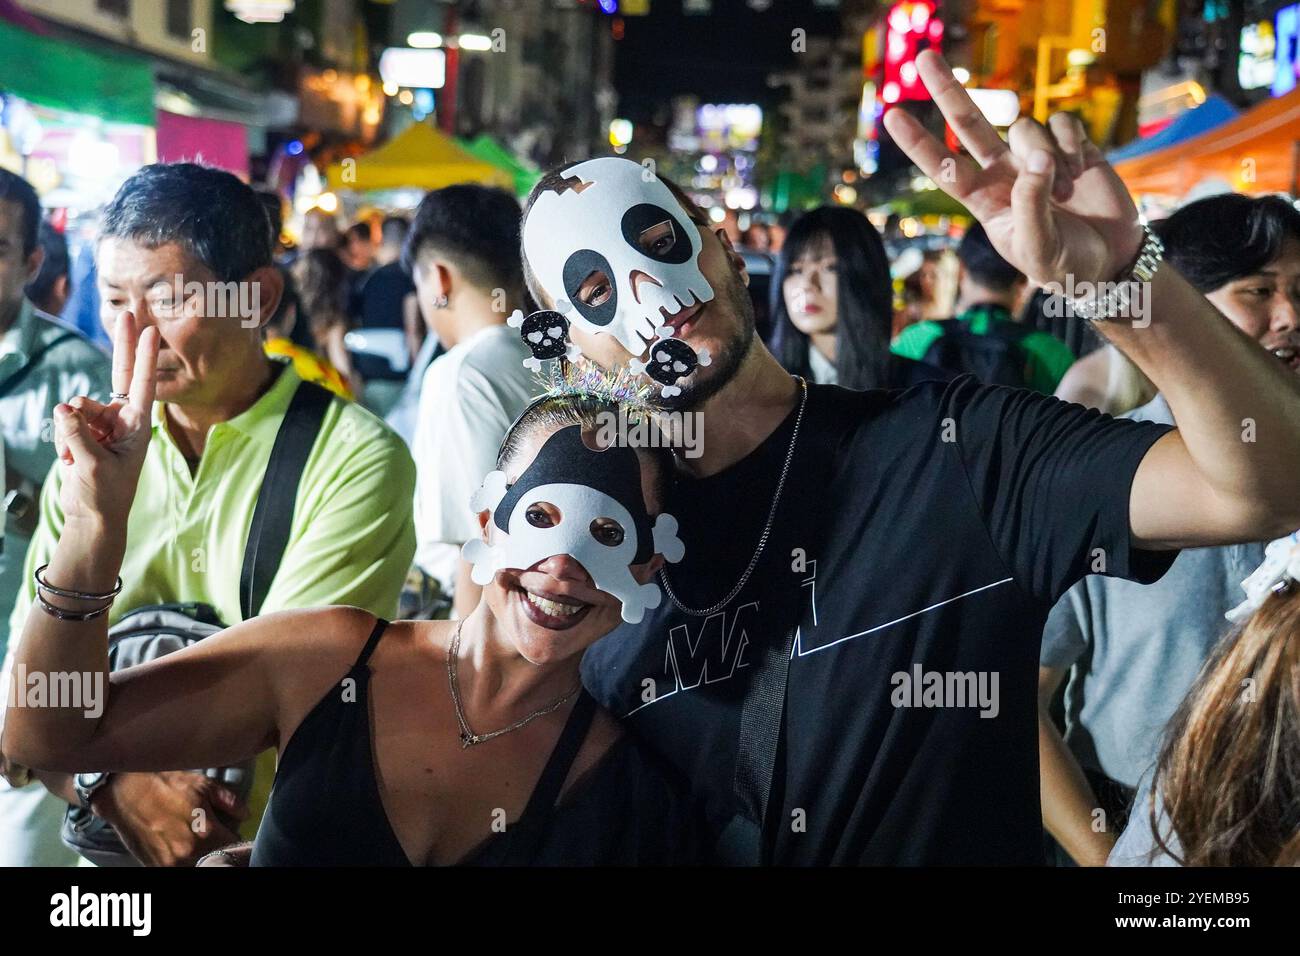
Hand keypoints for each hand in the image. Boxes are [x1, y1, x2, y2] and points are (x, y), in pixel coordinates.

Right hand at [53, 311, 158, 528]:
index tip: (153, 330)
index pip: (143, 385)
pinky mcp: (84, 432)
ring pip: (77, 407)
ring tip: (76, 457)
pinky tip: (70, 460)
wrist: (93, 516)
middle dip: (123, 346)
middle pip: (120, 375)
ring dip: (69, 430)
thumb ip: (77, 434)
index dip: (145, 357)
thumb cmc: (105, 495)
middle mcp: (122, 420)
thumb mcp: (94, 466)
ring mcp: (103, 425)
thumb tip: (63, 408)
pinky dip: (63, 440)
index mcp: (137, 426)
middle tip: (129, 314)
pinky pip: (66, 422)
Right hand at [94, 770, 247, 867]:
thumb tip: (245, 815)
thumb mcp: (201, 784)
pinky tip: (178, 842)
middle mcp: (188, 852)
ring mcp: (169, 862)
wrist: (123, 792)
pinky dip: (181, 859)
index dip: (233, 838)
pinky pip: (176, 866)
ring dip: (200, 854)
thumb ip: (228, 801)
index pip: (233, 846)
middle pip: (215, 857)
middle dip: (217, 846)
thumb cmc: (163, 784)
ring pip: (197, 864)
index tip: (230, 832)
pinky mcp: (153, 865)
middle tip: (212, 834)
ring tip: (193, 837)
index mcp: (205, 832)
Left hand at [883, 50, 1143, 286]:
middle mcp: (1003, 172)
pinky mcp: (1071, 145)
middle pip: (969, 123)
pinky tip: (1081, 173)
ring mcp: (1035, 156)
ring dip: (1047, 156)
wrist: (1109, 260)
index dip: (919, 143)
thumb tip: (1036, 162)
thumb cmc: (1065, 264)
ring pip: (1026, 127)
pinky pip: (1062, 123)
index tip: (891, 116)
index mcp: (984, 200)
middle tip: (924, 57)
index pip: (944, 167)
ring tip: (1065, 193)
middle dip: (948, 91)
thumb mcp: (1039, 249)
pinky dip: (1072, 146)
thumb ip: (1031, 207)